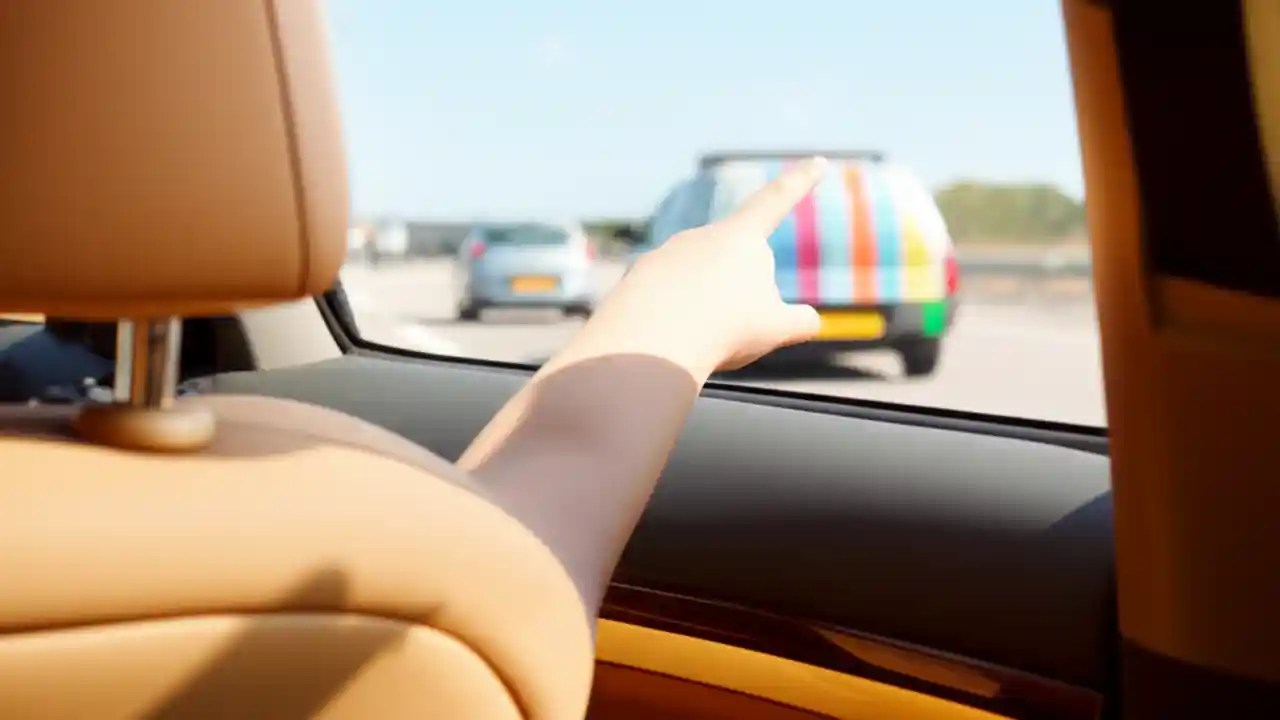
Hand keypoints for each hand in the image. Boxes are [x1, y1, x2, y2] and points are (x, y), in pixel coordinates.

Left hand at [592, 157, 826, 373]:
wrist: (649, 346)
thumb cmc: (722, 330)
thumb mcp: (776, 329)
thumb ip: (800, 321)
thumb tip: (808, 321)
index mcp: (741, 236)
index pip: (778, 200)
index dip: (801, 182)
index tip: (817, 162)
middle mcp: (700, 235)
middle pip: (736, 267)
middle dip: (739, 299)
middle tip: (733, 329)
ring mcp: (666, 254)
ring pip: (700, 287)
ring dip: (705, 312)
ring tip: (698, 337)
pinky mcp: (638, 277)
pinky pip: (667, 301)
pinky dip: (674, 320)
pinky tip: (669, 339)